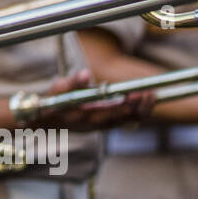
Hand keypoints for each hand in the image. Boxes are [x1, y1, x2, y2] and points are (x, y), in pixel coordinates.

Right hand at [35, 69, 155, 130]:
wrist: (46, 120)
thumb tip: (86, 73)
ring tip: (151, 94)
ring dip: (142, 109)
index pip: (117, 113)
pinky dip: (135, 110)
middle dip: (143, 107)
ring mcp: (103, 125)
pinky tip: (140, 99)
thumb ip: (73, 82)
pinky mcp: (104, 123)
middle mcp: (100, 124)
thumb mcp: (59, 89)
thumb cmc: (53, 102)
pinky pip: (126, 120)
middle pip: (129, 120)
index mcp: (89, 117)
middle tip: (151, 92)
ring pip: (130, 121)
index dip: (132, 104)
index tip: (141, 92)